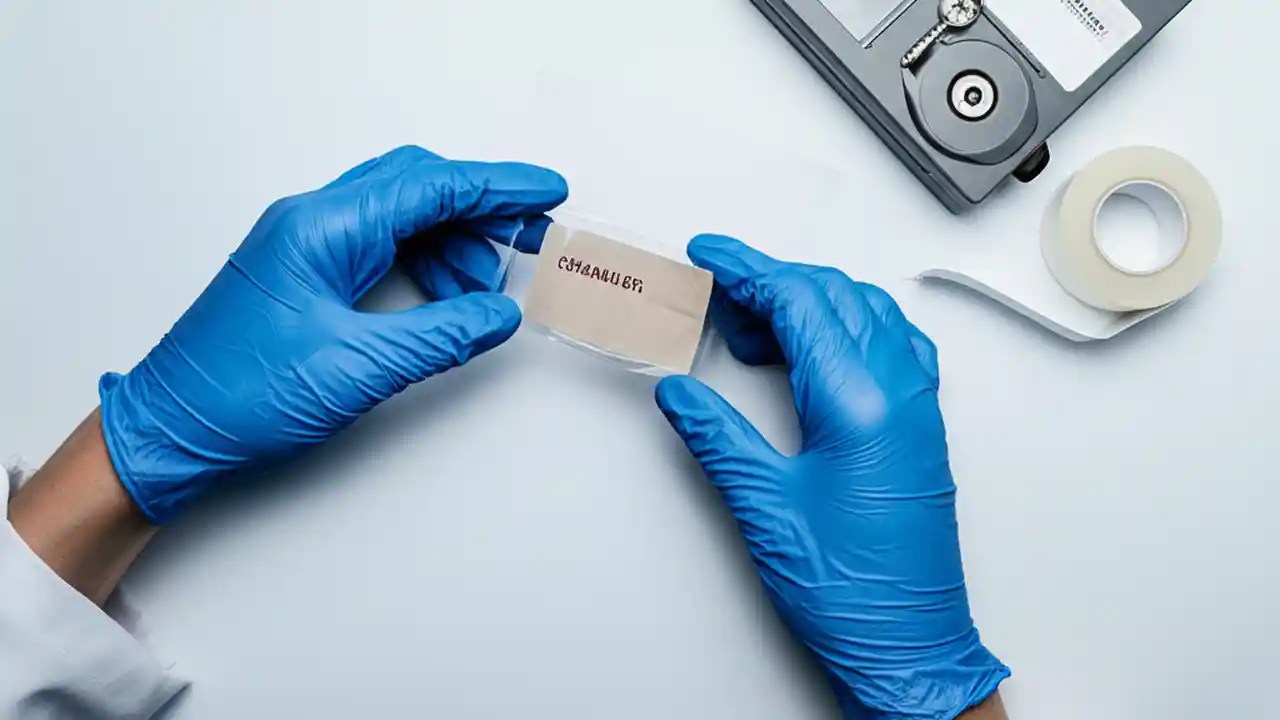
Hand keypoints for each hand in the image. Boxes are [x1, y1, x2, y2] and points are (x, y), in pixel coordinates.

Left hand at [100, 146, 567, 523]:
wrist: (172, 430)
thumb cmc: (240, 394)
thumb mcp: (359, 367)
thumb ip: (441, 335)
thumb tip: (499, 314)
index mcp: (323, 227)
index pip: (431, 185)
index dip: (498, 186)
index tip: (547, 191)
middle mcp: (315, 221)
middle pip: (419, 188)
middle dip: (482, 209)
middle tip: (533, 237)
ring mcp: (309, 244)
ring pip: (403, 218)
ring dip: (454, 246)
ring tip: (485, 293)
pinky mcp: (309, 273)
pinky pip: (382, 248)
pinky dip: (425, 266)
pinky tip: (447, 301)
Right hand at [656, 236, 1007, 718]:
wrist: (910, 646)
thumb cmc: (852, 592)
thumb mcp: (765, 509)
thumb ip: (719, 438)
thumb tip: (683, 393)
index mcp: (860, 403)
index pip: (799, 302)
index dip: (747, 269)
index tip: (709, 255)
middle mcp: (898, 393)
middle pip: (833, 296)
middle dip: (770, 280)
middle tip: (717, 292)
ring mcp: (916, 407)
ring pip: (864, 314)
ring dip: (809, 301)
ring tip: (753, 327)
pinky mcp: (919, 427)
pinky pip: (891, 345)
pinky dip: (847, 327)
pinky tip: (817, 348)